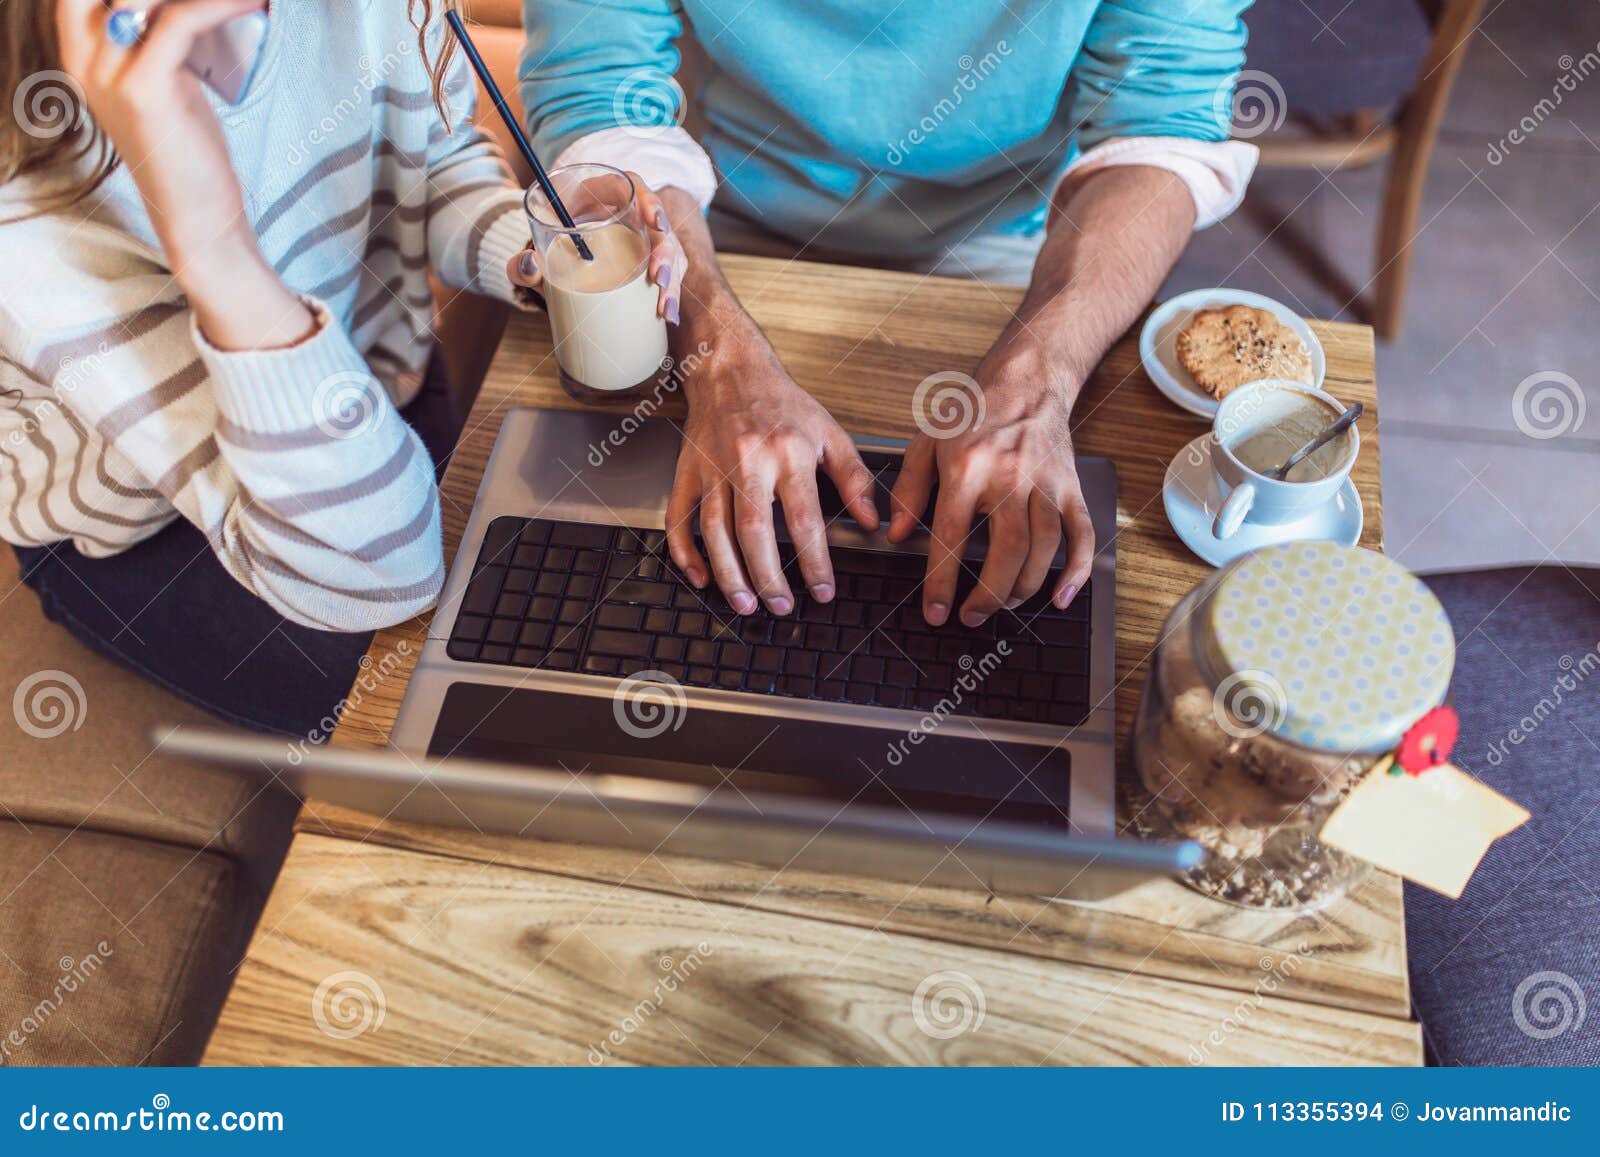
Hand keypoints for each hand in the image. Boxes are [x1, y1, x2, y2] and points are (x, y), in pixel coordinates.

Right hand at [58, 0, 263, 271]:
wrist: (197, 216)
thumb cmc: (188, 150)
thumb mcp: (163, 82)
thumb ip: (157, 39)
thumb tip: (186, 4)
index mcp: (81, 54)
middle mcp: (83, 60)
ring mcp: (108, 75)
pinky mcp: (143, 91)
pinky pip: (179, 21)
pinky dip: (220, 4)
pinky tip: (251, 3)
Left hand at [505, 172, 687, 322]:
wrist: (555, 250)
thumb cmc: (548, 237)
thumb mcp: (533, 246)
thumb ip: (523, 259)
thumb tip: (531, 266)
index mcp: (604, 193)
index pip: (634, 187)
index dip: (650, 202)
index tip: (655, 223)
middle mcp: (630, 213)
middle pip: (660, 225)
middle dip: (666, 253)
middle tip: (656, 277)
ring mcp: (644, 238)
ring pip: (670, 253)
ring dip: (671, 280)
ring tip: (664, 308)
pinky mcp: (649, 260)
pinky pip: (668, 273)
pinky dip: (669, 293)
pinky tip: (668, 315)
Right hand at [664, 318, 878, 614]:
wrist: (730, 369)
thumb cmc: (782, 404)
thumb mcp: (829, 433)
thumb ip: (853, 478)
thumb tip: (871, 521)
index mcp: (787, 454)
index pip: (804, 519)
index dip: (814, 562)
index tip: (823, 591)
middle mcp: (747, 462)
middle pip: (754, 530)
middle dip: (767, 577)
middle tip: (781, 608)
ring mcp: (712, 469)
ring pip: (714, 530)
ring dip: (728, 573)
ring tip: (745, 604)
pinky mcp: (687, 473)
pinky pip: (679, 518)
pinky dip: (685, 552)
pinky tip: (700, 577)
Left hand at [888, 346, 1093, 626]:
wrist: (1026, 380)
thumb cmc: (972, 413)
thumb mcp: (925, 443)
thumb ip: (908, 491)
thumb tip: (897, 536)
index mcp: (967, 467)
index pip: (953, 537)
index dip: (943, 581)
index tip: (936, 611)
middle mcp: (1010, 476)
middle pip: (1007, 550)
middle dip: (990, 594)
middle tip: (971, 616)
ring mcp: (1046, 482)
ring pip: (1044, 548)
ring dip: (1025, 587)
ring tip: (1004, 605)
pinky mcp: (1070, 487)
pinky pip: (1082, 534)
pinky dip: (1077, 570)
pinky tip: (1061, 596)